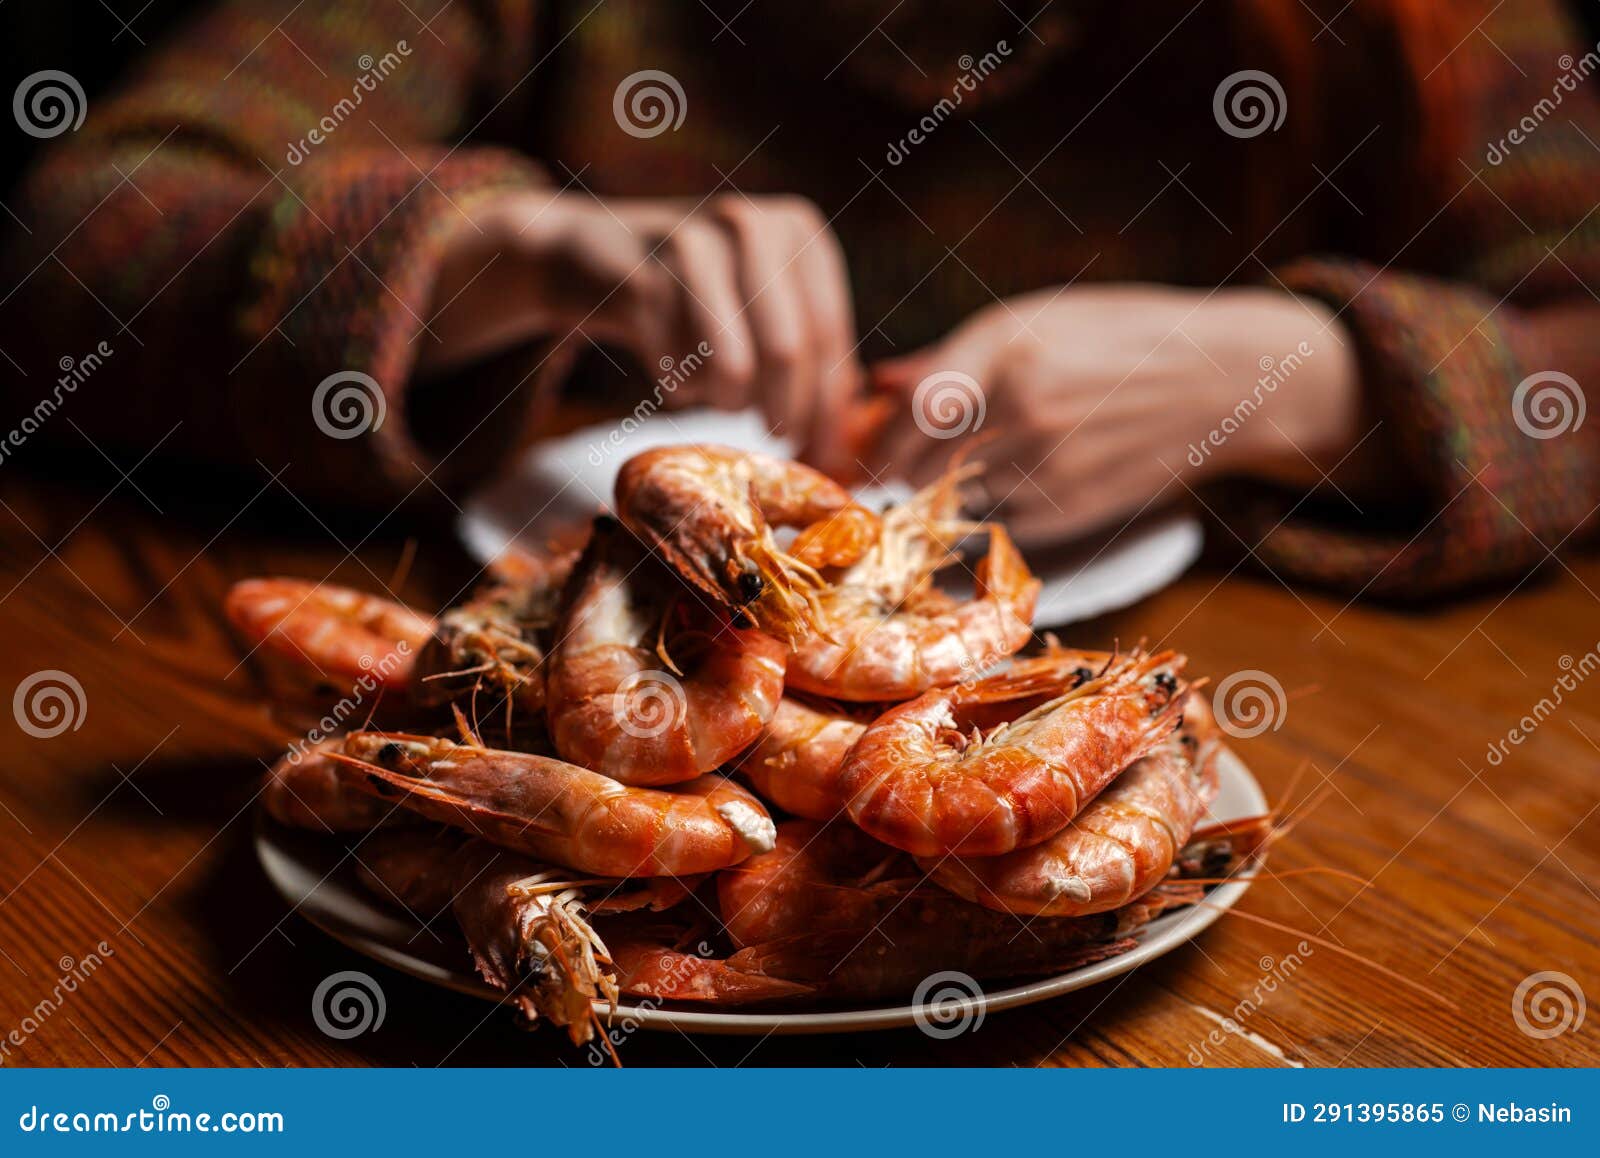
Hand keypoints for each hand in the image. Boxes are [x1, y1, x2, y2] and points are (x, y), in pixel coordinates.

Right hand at [417, 191, 861, 474]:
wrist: (597, 250)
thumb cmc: (694, 292)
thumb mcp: (762, 298)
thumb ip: (806, 350)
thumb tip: (841, 436)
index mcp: (798, 229)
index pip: (829, 333)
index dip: (828, 402)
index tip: (821, 448)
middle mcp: (752, 226)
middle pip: (788, 352)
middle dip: (785, 411)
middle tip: (773, 435)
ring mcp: (696, 244)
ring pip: (735, 365)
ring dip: (728, 401)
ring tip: (716, 395)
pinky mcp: (644, 275)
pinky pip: (679, 367)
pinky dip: (680, 387)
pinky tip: (673, 371)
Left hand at [868, 285, 1363, 542]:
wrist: (1221, 382)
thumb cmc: (1123, 336)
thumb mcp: (1040, 317)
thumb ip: (954, 356)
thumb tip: (879, 385)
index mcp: (1011, 344)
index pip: (913, 407)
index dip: (877, 438)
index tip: (863, 449)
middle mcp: (1023, 408)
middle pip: (921, 460)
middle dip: (896, 469)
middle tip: (883, 470)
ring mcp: (1046, 465)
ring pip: (952, 494)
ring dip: (937, 490)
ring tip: (953, 468)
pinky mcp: (1065, 510)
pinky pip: (993, 519)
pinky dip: (984, 507)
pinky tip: (1006, 482)